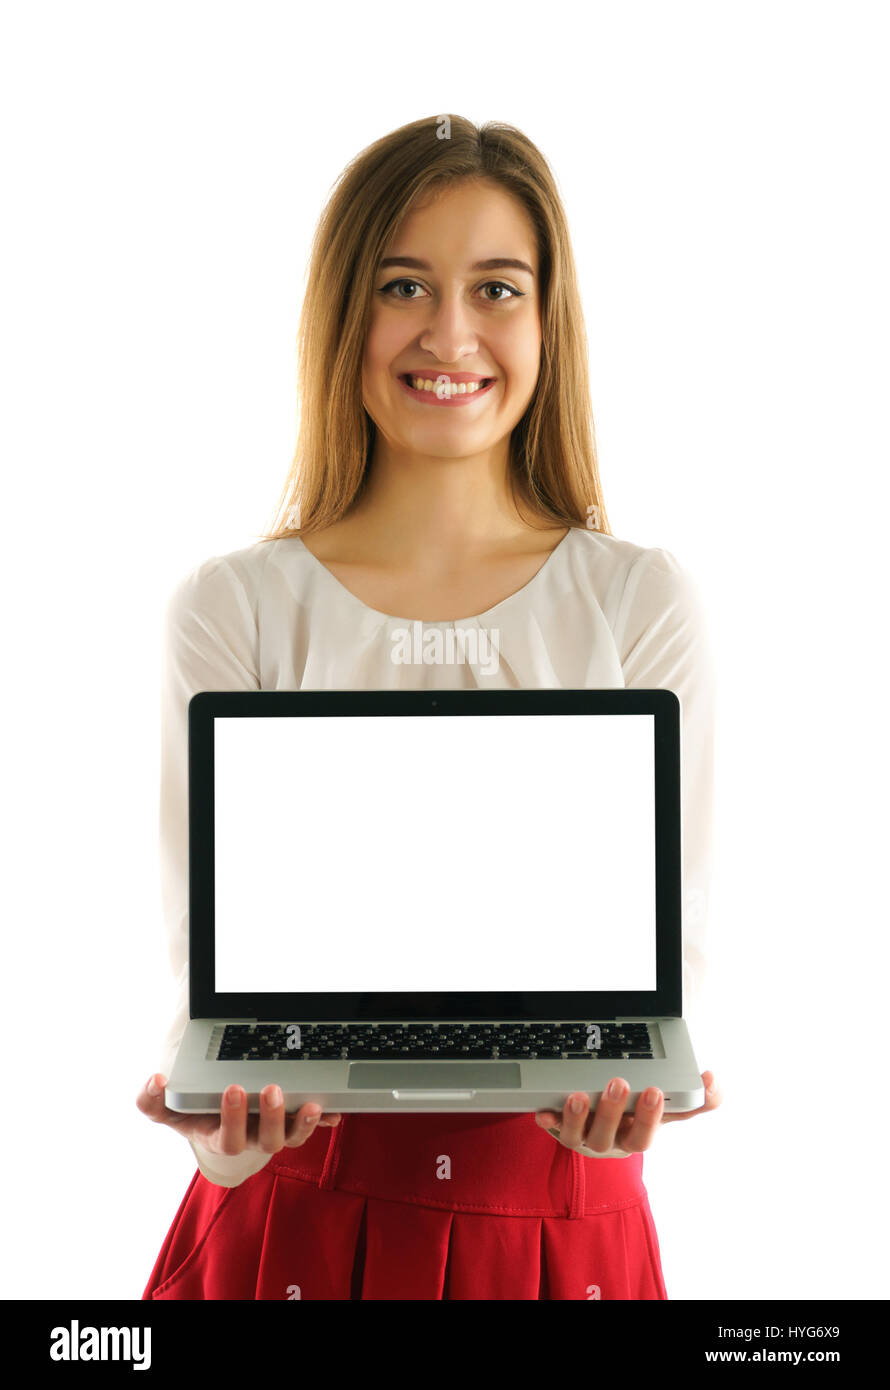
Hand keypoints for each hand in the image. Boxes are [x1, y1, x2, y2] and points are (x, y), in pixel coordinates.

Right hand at [136, 1074, 340, 1157]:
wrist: (213, 1120)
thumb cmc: (192, 1113)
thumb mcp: (169, 1110)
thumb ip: (152, 1102)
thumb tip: (155, 1081)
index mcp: (222, 1139)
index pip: (228, 1138)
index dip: (232, 1118)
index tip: (232, 1088)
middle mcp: (252, 1139)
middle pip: (266, 1141)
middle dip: (269, 1117)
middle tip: (271, 1088)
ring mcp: (274, 1132)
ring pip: (292, 1137)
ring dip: (302, 1123)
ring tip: (311, 1105)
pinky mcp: (291, 1122)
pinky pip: (310, 1126)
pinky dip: (323, 1120)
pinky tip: (335, 1112)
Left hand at [535, 1070, 721, 1157]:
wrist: (603, 1125)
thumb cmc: (637, 1114)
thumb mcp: (667, 1107)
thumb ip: (695, 1099)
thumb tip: (713, 1081)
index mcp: (639, 1135)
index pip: (649, 1131)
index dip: (652, 1115)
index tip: (655, 1090)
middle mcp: (613, 1141)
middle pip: (613, 1136)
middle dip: (616, 1111)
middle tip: (618, 1081)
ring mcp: (586, 1138)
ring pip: (581, 1136)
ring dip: (579, 1116)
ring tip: (579, 1094)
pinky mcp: (561, 1130)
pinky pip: (552, 1129)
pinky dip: (548, 1120)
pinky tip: (542, 1110)